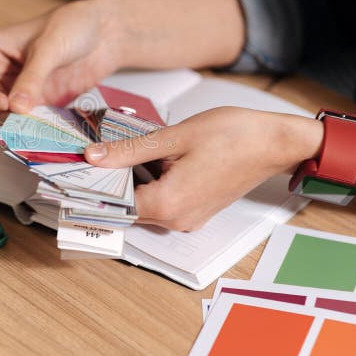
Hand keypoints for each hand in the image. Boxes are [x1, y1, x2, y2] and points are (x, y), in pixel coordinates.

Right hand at [0, 0, 124, 118]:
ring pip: (4, 117)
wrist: (105, 32)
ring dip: (19, 123)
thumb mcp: (49, 48)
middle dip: (1, 113)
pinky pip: (27, 122)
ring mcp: (16, 89)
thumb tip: (15, 107)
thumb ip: (31, 78)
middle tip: (25, 118)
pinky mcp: (36, 103)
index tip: (3, 104)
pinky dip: (35, 127)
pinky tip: (48, 127)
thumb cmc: (73, 25)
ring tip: (40, 122)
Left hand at [84, 107, 322, 230]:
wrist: (275, 141)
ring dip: (132, 181)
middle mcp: (177, 219)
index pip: (116, 204)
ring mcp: (188, 218)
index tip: (79, 170)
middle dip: (112, 182)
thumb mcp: (174, 137)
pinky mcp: (196, 209)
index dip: (95, 186)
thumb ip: (130, 150)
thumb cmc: (234, 135)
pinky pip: (162, 201)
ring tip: (121, 152)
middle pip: (129, 206)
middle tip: (95, 155)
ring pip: (145, 203)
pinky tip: (149, 158)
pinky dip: (151, 183)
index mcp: (169, 204)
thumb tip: (94, 157)